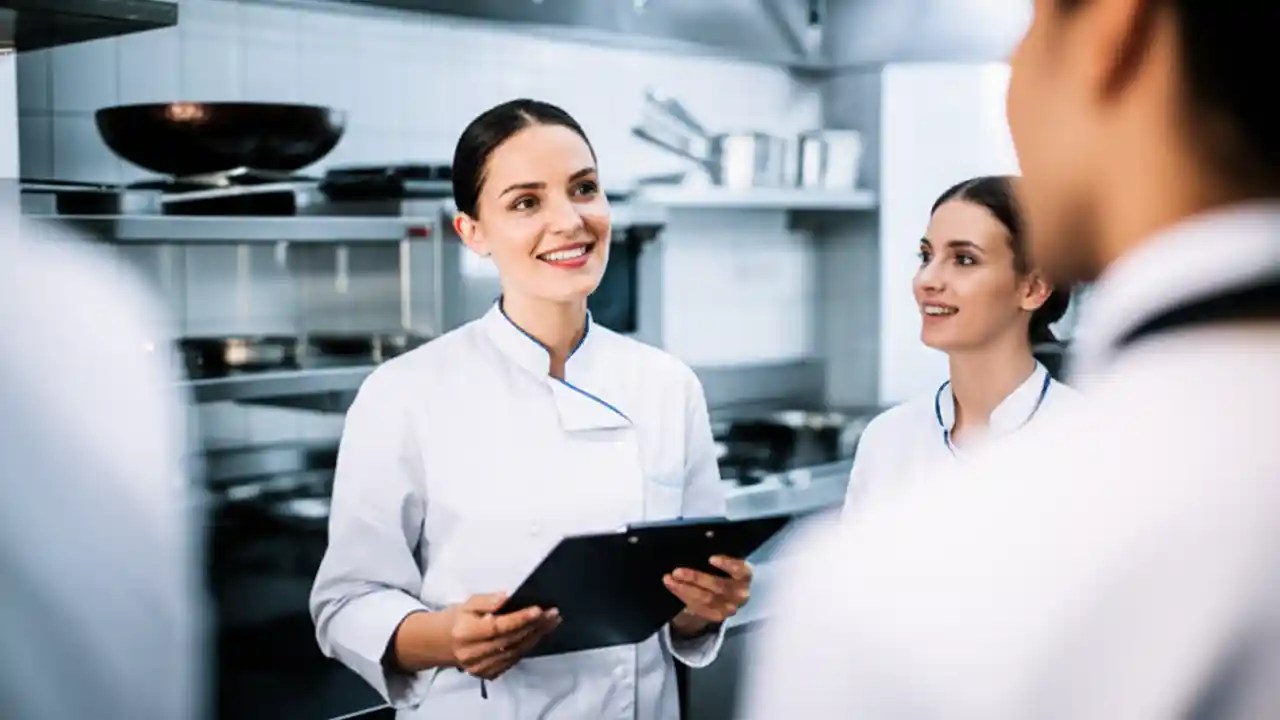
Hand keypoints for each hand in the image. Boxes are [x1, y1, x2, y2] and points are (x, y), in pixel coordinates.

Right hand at [446, 593, 560, 679]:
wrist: (443, 643)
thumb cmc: (459, 619)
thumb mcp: (468, 603)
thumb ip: (487, 601)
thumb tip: (507, 597)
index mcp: (465, 633)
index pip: (497, 627)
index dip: (519, 619)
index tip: (538, 610)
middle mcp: (472, 654)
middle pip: (510, 640)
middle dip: (534, 626)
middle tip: (553, 613)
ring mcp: (480, 668)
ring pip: (515, 652)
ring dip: (536, 636)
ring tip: (551, 622)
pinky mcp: (487, 675)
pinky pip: (513, 660)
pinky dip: (527, 647)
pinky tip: (538, 635)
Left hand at [664, 555, 752, 636]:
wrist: (724, 596)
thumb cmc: (722, 572)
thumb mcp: (724, 563)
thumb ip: (716, 558)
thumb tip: (701, 543)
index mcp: (745, 575)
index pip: (739, 570)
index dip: (726, 564)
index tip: (711, 559)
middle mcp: (741, 593)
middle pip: (718, 586)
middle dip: (696, 578)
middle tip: (677, 572)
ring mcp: (730, 607)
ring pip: (706, 599)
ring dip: (685, 589)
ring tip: (669, 579)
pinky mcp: (717, 616)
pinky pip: (698, 607)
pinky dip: (683, 596)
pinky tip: (673, 587)